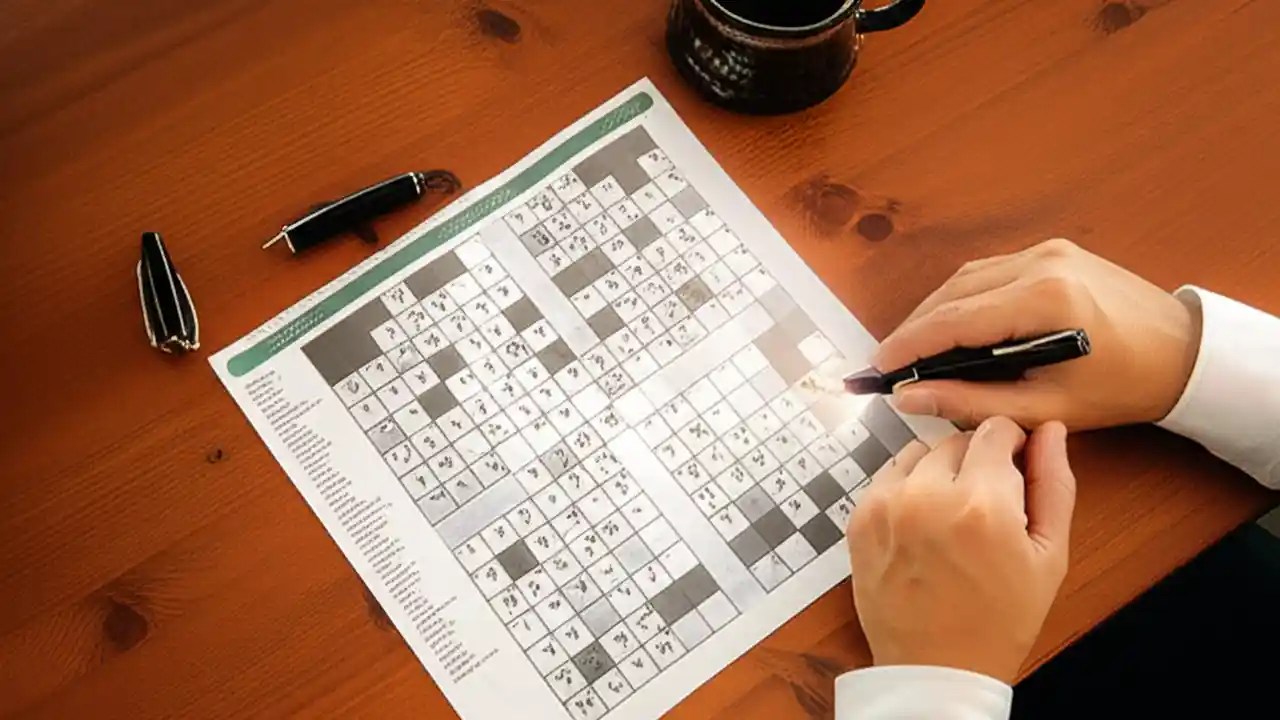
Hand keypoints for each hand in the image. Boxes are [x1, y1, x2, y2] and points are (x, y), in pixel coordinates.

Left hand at [847, 418, 1076, 683]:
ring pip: (919, 453)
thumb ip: (1053, 485)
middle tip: (984, 506)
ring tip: (951, 516)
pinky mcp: (859, 518)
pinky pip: (888, 477)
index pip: (996, 430)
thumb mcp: (1048, 556)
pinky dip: (907, 489)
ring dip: (938, 472)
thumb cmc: (1001, 618)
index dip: (1011, 445)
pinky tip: (922, 526)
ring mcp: (886, 505)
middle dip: (976, 461)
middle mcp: (927, 495)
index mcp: (982, 505)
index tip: (1013, 470)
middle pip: (957, 440)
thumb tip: (1051, 430)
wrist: (935, 668)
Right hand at [874, 238, 1199, 429]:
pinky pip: (988, 272)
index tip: (876, 369)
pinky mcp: (1051, 250)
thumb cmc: (1123, 386)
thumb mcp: (1045, 407)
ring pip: (965, 278)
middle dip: (914, 329)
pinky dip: (961, 298)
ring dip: (934, 311)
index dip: (907, 346)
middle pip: (951, 293)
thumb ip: (971, 402)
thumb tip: (910, 398)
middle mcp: (1040, 263)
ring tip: (913, 349)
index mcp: (1044, 301)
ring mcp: (1046, 250)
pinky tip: (949, 326)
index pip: (953, 321)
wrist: (1183, 352)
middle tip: (888, 365)